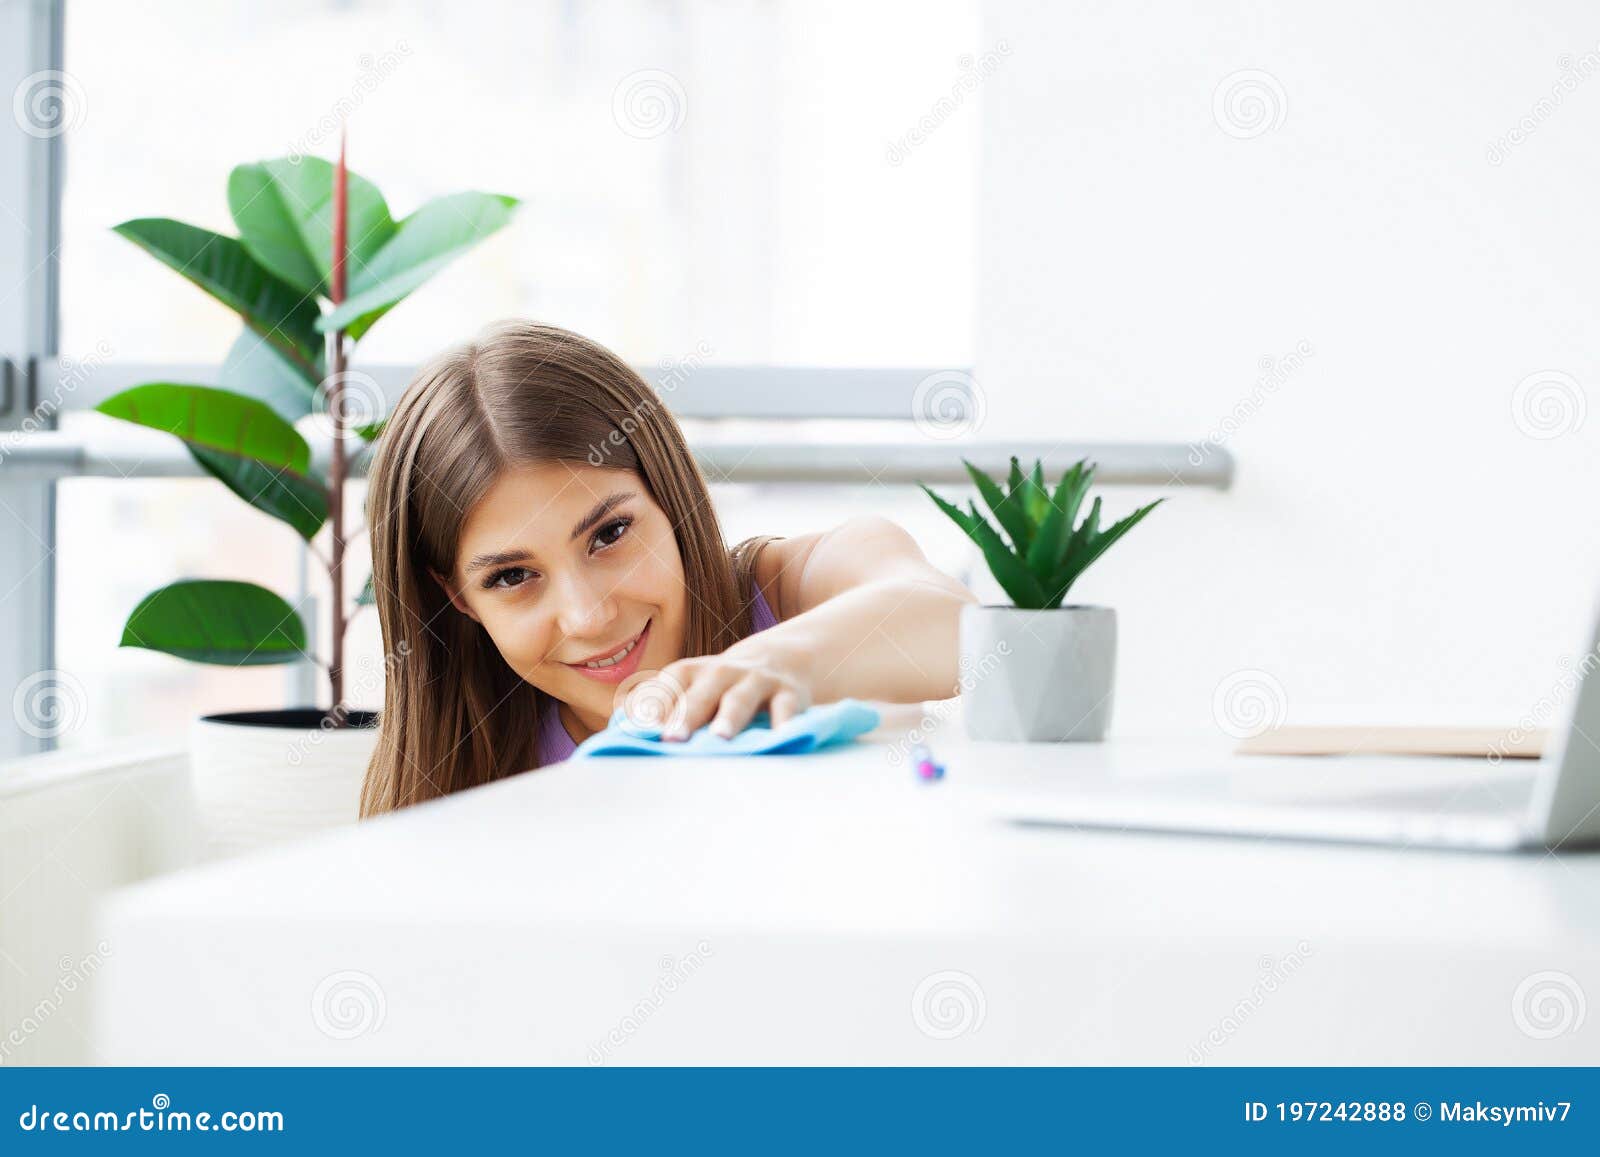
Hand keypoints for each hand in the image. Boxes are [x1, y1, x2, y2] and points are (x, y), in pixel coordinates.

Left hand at [655, 638, 812, 740]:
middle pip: (705, 689)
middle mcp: (725, 672)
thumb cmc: (726, 687)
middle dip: (688, 713)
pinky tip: (781, 737)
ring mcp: (759, 680)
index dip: (657, 702)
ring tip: (721, 739)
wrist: (785, 658)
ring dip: (730, 717)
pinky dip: (785, 721)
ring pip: (742, 697)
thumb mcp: (697, 690)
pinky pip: (788, 706)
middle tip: (672, 739)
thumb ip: (665, 710)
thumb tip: (622, 736)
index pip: (673, 681)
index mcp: (696, 672)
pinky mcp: (791, 692)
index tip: (644, 727)